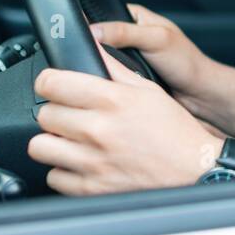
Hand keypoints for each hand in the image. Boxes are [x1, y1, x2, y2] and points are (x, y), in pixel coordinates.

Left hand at [29, 43, 220, 194]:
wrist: (194, 169)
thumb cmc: (174, 130)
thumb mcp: (148, 90)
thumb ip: (115, 67)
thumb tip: (91, 46)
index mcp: (113, 100)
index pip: (52, 83)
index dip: (49, 82)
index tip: (54, 86)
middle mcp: (98, 130)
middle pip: (44, 114)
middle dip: (57, 113)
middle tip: (73, 116)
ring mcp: (93, 162)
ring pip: (40, 147)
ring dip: (54, 143)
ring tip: (72, 141)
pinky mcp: (91, 188)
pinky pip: (54, 177)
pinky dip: (64, 171)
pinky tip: (82, 163)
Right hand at [90, 3, 218, 116]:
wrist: (197, 94)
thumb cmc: (186, 62)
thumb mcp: (156, 40)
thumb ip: (125, 33)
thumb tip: (94, 30)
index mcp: (135, 17)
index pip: (101, 16)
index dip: (90, 26)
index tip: (81, 37)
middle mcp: (129, 35)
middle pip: (98, 40)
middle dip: (97, 51)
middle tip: (102, 59)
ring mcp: (126, 56)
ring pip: (101, 60)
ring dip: (104, 68)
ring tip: (112, 72)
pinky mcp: (126, 75)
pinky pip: (108, 76)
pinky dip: (109, 80)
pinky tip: (112, 84)